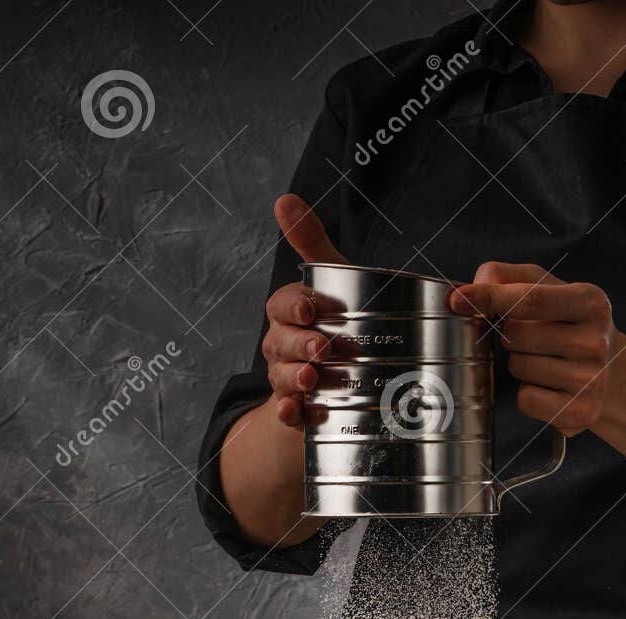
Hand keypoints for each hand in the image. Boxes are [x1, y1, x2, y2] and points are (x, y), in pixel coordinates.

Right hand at [262, 193, 344, 428]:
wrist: (346, 380)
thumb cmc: (340, 319)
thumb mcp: (334, 278)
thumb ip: (314, 242)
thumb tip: (282, 198)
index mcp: (294, 311)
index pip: (283, 302)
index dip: (294, 304)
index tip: (312, 308)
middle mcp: (285, 343)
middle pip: (279, 341)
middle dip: (299, 343)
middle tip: (324, 348)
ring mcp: (289, 378)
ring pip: (281, 376)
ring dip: (294, 378)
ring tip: (313, 380)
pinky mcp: (301, 410)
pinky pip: (288, 413)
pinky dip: (291, 413)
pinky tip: (297, 413)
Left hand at [450, 262, 615, 435]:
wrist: (612, 370)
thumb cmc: (568, 323)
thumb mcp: (547, 287)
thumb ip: (505, 277)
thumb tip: (467, 291)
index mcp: (590, 302)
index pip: (530, 300)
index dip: (490, 298)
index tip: (458, 299)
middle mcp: (595, 340)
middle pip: (516, 336)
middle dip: (510, 336)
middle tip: (536, 337)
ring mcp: (590, 379)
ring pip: (518, 368)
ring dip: (520, 364)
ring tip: (547, 360)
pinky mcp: (580, 412)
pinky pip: (526, 400)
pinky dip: (528, 394)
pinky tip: (550, 386)